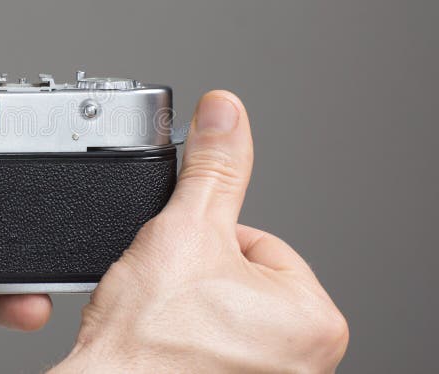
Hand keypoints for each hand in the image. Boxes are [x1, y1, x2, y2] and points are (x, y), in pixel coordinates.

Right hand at [52, 91, 348, 372]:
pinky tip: (163, 340)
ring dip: (194, 306)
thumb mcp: (185, 228)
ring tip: (164, 317)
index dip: (210, 240)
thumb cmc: (147, 340)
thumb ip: (213, 166)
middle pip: (244, 279)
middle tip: (170, 291)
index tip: (183, 259)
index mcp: (313, 320)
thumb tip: (226, 112)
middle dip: (202, 276)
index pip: (259, 243)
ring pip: (225, 313)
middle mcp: (306, 364)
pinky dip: (189, 338)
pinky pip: (214, 346)